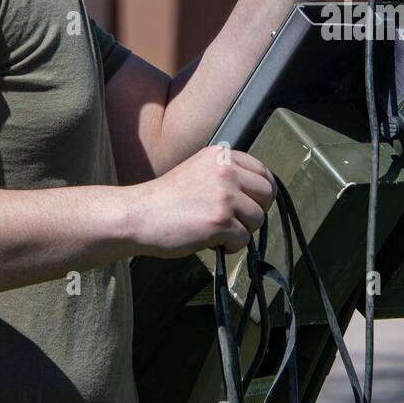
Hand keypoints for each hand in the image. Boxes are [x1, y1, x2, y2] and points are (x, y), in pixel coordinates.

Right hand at [128, 146, 275, 257]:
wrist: (136, 215)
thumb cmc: (164, 200)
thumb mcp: (198, 171)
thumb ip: (225, 176)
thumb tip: (254, 196)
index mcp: (221, 156)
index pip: (262, 172)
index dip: (260, 192)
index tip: (252, 203)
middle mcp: (226, 171)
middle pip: (267, 194)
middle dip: (255, 211)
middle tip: (236, 221)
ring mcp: (224, 195)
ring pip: (257, 219)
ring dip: (241, 230)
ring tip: (217, 231)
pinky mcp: (220, 220)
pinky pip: (243, 239)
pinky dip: (230, 246)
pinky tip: (210, 241)